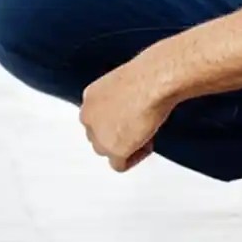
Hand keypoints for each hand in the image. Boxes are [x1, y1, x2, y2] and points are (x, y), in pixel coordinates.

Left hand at [80, 50, 177, 172]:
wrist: (152, 83)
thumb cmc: (146, 76)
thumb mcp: (126, 85)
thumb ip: (120, 101)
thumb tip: (129, 110)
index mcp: (91, 97)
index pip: (97, 119)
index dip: (117, 122)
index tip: (132, 120)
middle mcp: (88, 116)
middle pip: (99, 137)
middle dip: (119, 136)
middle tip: (140, 129)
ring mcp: (98, 135)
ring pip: (107, 151)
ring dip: (126, 146)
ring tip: (145, 132)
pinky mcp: (112, 149)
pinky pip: (119, 165)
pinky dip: (134, 158)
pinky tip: (146, 143)